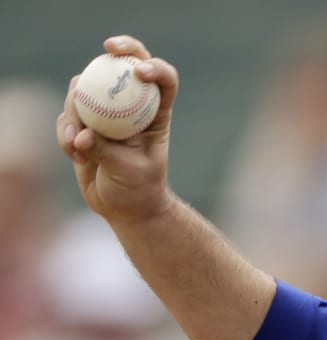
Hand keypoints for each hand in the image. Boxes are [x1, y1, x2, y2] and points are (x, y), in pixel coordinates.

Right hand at [56, 35, 179, 222]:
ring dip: (77, 111)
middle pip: (125, 67)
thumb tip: (82, 135)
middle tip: (107, 49)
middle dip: (118, 51)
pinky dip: (66, 134)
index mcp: (155, 114)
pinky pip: (67, 117)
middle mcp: (131, 106)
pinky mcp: (82, 123)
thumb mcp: (129, 172)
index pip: (163, 81)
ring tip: (79, 144)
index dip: (156, 68)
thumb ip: (106, 152)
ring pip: (86, 90)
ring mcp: (105, 112)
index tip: (141, 72)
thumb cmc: (139, 190)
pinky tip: (75, 156)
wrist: (123, 207)